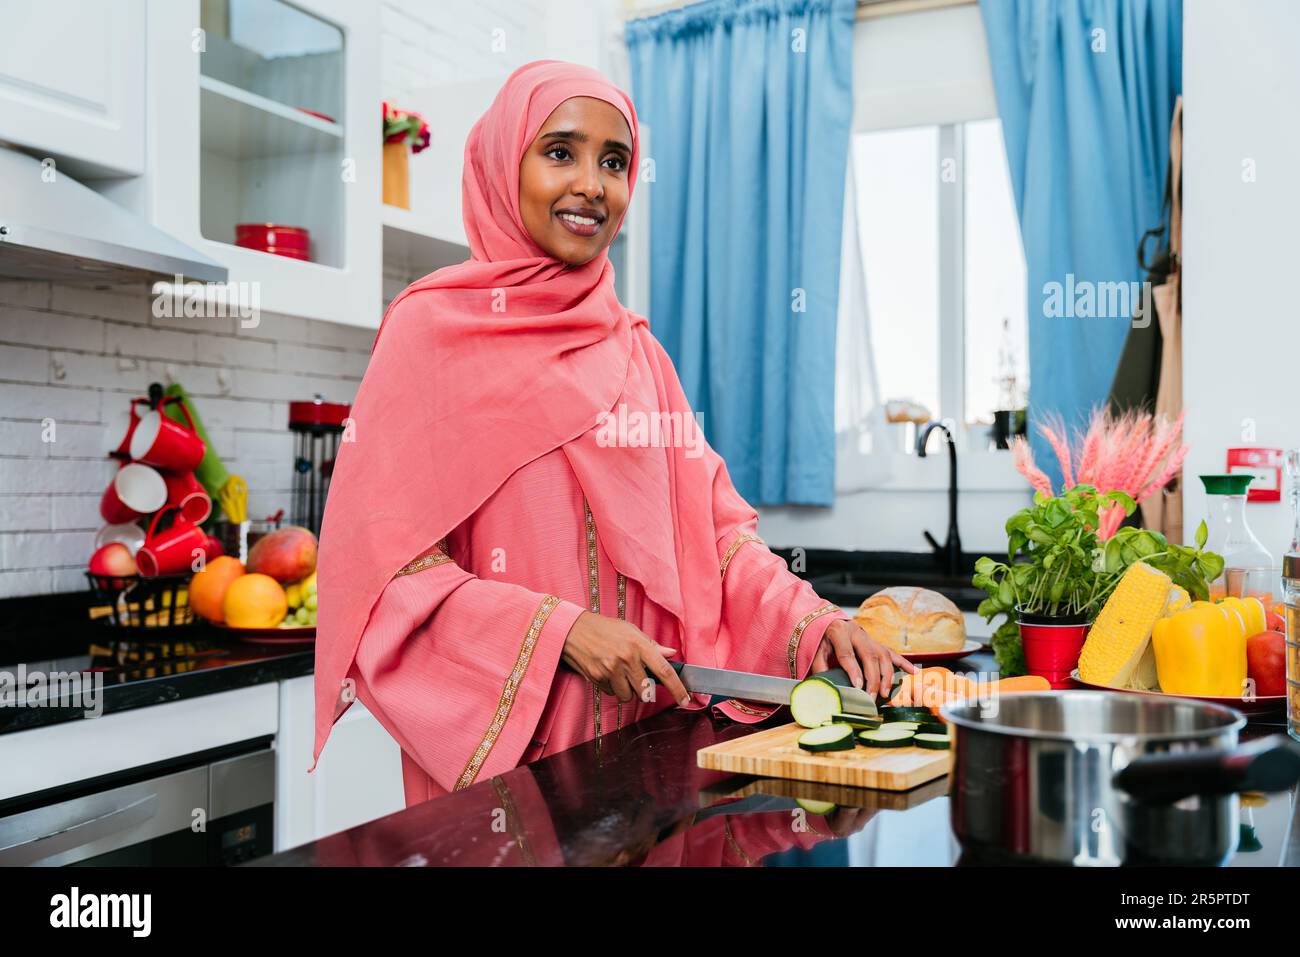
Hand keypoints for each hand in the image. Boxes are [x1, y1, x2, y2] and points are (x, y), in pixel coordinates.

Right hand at [562, 611, 691, 706]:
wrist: (573, 630)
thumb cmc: (604, 628)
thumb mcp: (630, 630)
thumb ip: (651, 645)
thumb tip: (670, 654)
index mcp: (638, 645)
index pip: (664, 671)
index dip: (677, 688)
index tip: (684, 699)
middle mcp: (626, 658)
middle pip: (646, 690)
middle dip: (644, 689)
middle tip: (636, 676)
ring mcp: (611, 670)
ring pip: (628, 696)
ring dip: (627, 690)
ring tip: (619, 674)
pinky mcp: (598, 678)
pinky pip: (612, 693)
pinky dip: (612, 687)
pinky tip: (606, 673)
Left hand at [811, 619, 916, 695]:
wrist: (831, 621)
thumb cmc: (823, 639)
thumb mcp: (816, 650)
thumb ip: (820, 666)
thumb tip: (825, 686)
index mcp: (839, 633)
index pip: (848, 654)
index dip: (853, 671)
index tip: (858, 687)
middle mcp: (857, 633)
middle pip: (869, 656)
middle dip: (872, 678)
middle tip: (872, 696)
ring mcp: (870, 638)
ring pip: (883, 655)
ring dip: (887, 675)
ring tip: (885, 693)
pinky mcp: (878, 643)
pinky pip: (893, 653)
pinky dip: (904, 663)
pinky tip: (914, 672)